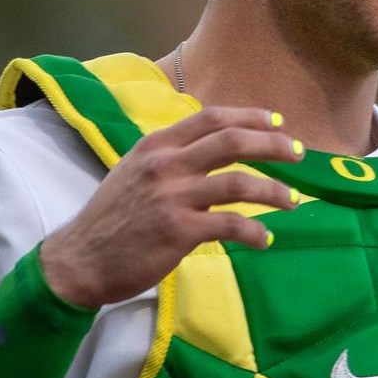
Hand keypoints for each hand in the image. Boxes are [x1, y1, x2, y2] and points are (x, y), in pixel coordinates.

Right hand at [39, 106, 301, 307]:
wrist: (79, 260)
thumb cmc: (111, 218)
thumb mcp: (134, 172)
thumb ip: (170, 158)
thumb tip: (212, 149)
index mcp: (156, 145)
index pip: (211, 118)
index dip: (250, 117)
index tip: (277, 122)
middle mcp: (165, 165)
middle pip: (232, 142)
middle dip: (273, 144)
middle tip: (297, 154)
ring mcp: (172, 197)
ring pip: (239, 183)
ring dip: (274, 191)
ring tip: (292, 201)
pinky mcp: (178, 231)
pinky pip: (231, 225)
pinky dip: (256, 232)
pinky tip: (265, 239)